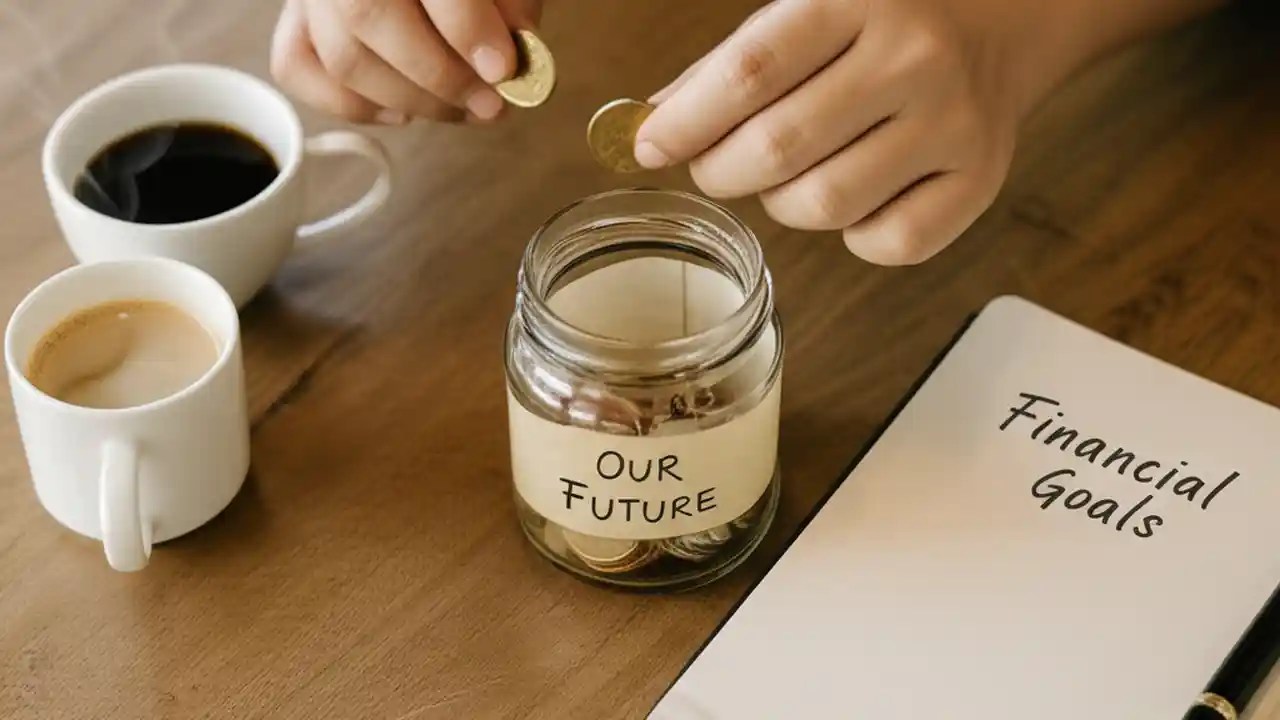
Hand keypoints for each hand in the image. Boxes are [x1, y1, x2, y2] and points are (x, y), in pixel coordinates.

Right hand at [270, 0, 542, 124]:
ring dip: (411, 101)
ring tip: (464, 111)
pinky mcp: (295, 18)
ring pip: (342, 57)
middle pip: (368, 18)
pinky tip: (402, 114)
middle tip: (490, 105)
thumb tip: (518, 45)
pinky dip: (352, 104)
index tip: (502, 68)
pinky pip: (297, 68)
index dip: (466, 28)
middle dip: (439, 77)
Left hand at [633, 0, 1059, 264]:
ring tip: (790, 174)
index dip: (685, 121)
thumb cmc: (885, 16)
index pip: (750, 73)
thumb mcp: (807, 8)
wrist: (1006, 17)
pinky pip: (887, 243)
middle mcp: (914, 58)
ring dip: (782, 203)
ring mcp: (953, 123)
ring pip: (825, 205)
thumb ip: (730, 66)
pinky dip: (851, 235)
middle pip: (778, 148)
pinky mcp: (981, 180)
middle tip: (715, 166)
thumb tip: (653, 126)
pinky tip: (854, 197)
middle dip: (721, 170)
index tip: (647, 147)